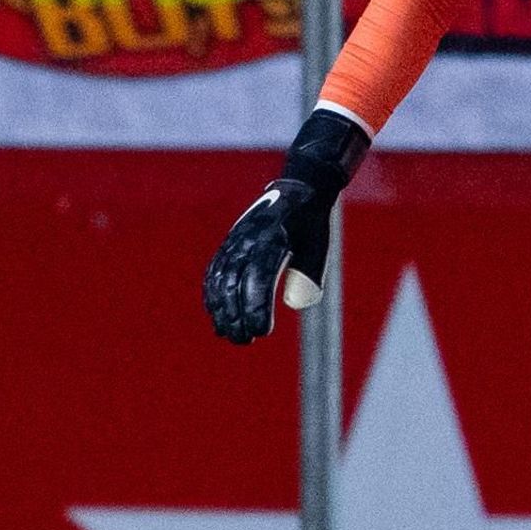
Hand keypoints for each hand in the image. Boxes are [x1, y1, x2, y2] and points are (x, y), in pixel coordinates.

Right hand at [203, 108, 370, 342]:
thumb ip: (309, 273)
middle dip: (235, 315)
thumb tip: (296, 304)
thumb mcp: (318, 245)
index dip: (256, 306)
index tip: (261, 331)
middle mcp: (248, 239)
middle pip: (233, 283)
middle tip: (244, 340)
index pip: (259, 278)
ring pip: (219, 279)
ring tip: (228, 334)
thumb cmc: (311, 223)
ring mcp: (235, 240)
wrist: (298, 188)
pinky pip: (214, 272)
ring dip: (221, 310)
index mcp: (273, 238)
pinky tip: (217, 315)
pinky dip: (212, 295)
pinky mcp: (229, 244)